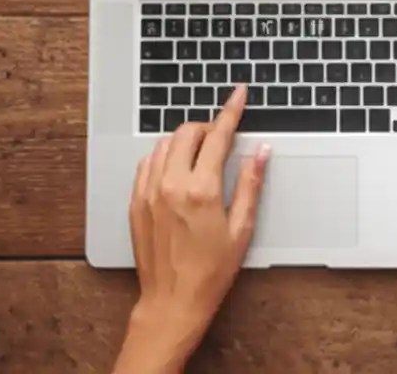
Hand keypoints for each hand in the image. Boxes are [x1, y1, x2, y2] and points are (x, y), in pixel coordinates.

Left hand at [114, 85, 269, 373]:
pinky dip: (163, 156)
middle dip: (207, 127)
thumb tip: (261, 152)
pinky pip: (146, 163)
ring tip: (200, 154)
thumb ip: (251, 184)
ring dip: (184, 140)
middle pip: (187, 132)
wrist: (172, 300)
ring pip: (164, 144)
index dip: (231, 111)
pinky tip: (176, 168)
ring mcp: (148, 193)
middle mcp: (171, 185)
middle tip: (222, 138)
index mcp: (202, 190)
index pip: (218, 135)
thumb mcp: (243, 228)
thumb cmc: (211, 271)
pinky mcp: (135, 202)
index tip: (238, 94)